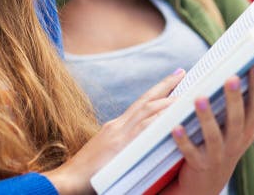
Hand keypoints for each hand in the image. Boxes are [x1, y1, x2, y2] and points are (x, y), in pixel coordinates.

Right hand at [44, 68, 184, 194]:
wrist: (67, 180)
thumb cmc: (86, 175)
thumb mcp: (106, 156)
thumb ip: (123, 147)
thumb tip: (139, 147)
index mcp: (115, 128)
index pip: (139, 105)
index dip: (156, 92)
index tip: (170, 81)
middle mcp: (117, 126)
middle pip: (146, 100)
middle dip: (165, 86)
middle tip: (182, 73)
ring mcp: (118, 134)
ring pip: (148, 110)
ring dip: (168, 100)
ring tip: (186, 93)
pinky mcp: (120, 146)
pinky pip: (145, 129)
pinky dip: (160, 120)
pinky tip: (174, 116)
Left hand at [163, 66, 253, 194]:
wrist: (208, 184)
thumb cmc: (229, 148)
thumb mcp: (249, 131)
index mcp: (247, 131)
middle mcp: (235, 143)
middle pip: (237, 120)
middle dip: (234, 99)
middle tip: (231, 78)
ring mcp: (217, 155)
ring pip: (213, 136)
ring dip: (207, 118)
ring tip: (199, 98)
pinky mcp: (198, 165)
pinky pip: (190, 152)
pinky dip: (184, 141)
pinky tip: (176, 127)